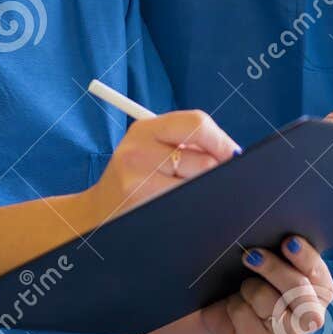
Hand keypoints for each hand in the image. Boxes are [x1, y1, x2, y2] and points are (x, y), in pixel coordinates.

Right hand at [86, 110, 238, 222]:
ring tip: (182, 193)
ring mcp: (137, 178)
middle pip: (203, 158)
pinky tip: (177, 206)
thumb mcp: (153, 149)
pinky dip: (191, 206)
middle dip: (213, 171)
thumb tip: (233, 153)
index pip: (196, 123)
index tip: (233, 155)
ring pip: (197, 183)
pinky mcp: (140, 202)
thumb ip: (188, 144)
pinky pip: (186, 203)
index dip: (221, 140)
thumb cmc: (137, 177)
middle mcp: (138, 149)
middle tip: (208, 179)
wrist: (98, 210)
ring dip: (201, 191)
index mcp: (145, 129)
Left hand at [199, 236, 332, 333]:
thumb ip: (284, 251)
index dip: (306, 258)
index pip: (320, 275)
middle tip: (251, 255)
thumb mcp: (271, 258)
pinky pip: (244, 315)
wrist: (221, 304)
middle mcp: (311, 318)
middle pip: (298, 289)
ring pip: (267, 300)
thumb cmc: (253, 276)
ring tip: (244, 289)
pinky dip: (233, 305)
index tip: (288, 242)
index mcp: (320, 292)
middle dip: (273, 268)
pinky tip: (234, 307)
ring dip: (249, 287)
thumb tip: (285, 236)